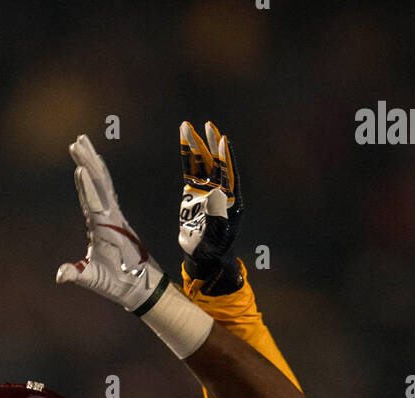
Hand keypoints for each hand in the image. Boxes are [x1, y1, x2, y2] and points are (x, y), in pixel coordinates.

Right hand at [56, 135, 168, 313]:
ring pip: (102, 182)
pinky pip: (104, 190)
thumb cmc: (119, 283)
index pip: (95, 203)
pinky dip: (97, 175)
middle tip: (77, 141)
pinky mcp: (113, 217)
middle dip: (88, 161)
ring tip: (81, 143)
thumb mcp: (96, 280)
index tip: (80, 168)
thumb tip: (60, 275)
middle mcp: (111, 217)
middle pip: (99, 184)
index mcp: (106, 229)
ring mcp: (114, 215)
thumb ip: (78, 275)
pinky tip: (92, 165)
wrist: (141, 286)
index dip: (87, 187)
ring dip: (92, 162)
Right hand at [178, 121, 243, 293]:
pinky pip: (189, 170)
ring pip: (201, 163)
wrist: (203, 254)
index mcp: (232, 198)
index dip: (225, 157)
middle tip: (208, 126)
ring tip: (187, 126)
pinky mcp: (193, 191)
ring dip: (196, 145)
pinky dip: (186, 156)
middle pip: (216, 163)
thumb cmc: (214, 247)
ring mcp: (206, 189)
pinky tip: (183, 141)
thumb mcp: (217, 235)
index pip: (229, 173)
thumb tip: (216, 194)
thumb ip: (217, 215)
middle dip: (211, 144)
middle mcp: (220, 190)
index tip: (222, 140)